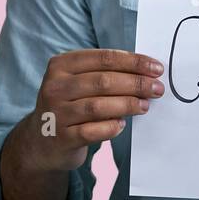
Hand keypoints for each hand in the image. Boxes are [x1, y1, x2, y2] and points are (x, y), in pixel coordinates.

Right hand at [22, 48, 165, 171]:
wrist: (41, 141)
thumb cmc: (70, 105)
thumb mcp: (79, 82)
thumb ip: (105, 73)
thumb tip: (147, 72)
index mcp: (61, 65)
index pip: (104, 58)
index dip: (134, 62)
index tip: (156, 69)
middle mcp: (55, 87)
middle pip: (104, 81)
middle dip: (136, 83)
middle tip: (157, 89)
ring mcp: (55, 113)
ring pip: (98, 106)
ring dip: (127, 105)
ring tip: (144, 106)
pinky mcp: (61, 138)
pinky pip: (92, 131)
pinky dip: (111, 127)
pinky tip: (121, 124)